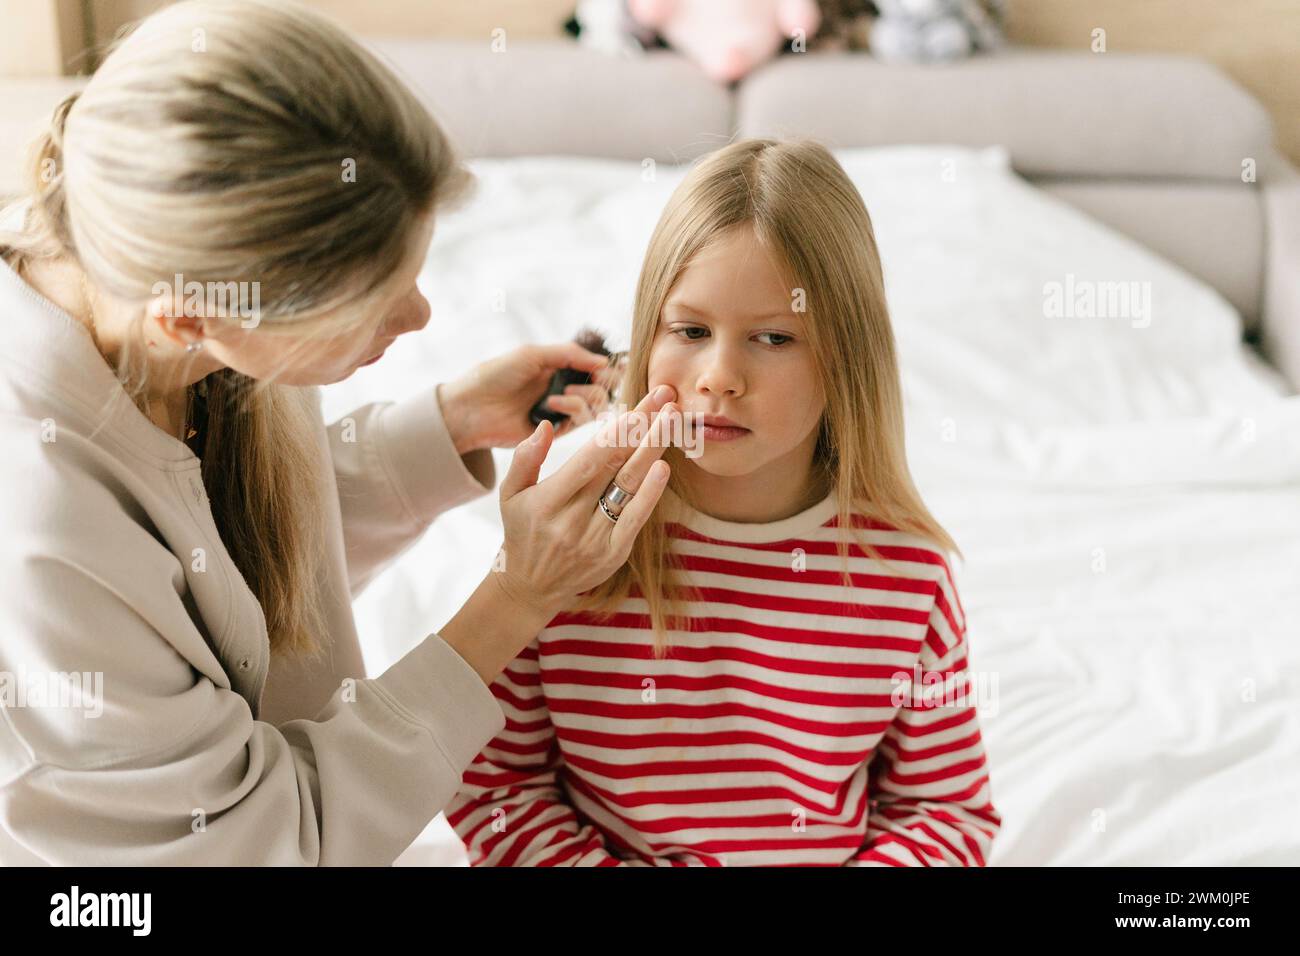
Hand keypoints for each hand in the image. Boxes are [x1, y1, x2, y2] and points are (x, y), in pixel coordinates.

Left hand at [438, 342, 615, 454]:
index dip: (607, 366)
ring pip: (598, 405)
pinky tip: (554, 403)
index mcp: (559, 367)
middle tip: (596, 378)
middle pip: (604, 388)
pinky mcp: (557, 431)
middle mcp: (564, 388)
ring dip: (588, 395)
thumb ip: (569, 354)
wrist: (471, 408)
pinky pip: (582, 421)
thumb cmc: (496, 375)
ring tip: (563, 391)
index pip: (596, 367)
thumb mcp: (533, 354)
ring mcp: (562, 411)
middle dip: (604, 382)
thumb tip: (604, 361)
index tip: (608, 365)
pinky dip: (575, 408)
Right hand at [490, 383, 678, 619]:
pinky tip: (663, 467)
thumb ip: (524, 459)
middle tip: (667, 398)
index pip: (588, 459)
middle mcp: (571, 520)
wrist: (531, 587)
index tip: (639, 403)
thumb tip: (547, 425)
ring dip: (653, 450)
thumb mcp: (510, 494)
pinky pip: (635, 520)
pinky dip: (651, 494)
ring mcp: (594, 538)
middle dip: (643, 427)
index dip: (617, 430)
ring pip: (628, 487)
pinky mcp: (612, 554)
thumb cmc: (522, 531)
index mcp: (547, 501)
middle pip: (615, 466)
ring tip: (672, 420)